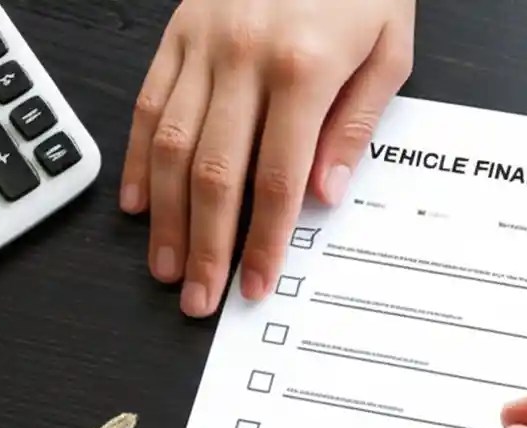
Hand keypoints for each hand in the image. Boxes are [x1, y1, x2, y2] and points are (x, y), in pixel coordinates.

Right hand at [121, 0, 415, 316]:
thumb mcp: (389, 46)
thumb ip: (356, 123)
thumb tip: (325, 193)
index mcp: (304, 69)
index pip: (278, 181)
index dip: (264, 242)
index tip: (255, 283)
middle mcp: (244, 59)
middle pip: (215, 175)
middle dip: (205, 246)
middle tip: (198, 297)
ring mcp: (203, 43)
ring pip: (170, 146)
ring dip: (164, 215)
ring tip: (164, 265)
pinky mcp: (177, 30)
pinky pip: (147, 102)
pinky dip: (138, 157)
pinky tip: (138, 200)